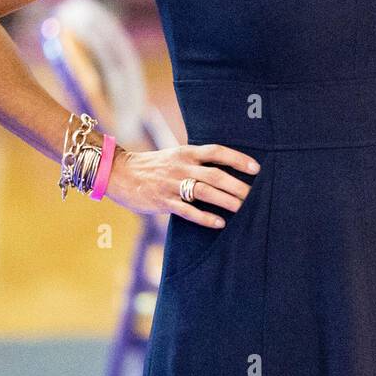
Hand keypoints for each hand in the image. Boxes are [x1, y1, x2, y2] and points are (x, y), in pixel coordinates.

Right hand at [105, 143, 258, 228]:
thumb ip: (197, 161)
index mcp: (186, 152)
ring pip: (204, 191)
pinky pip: (187, 211)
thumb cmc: (154, 166)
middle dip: (236, 185)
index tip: (256, 168)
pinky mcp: (162, 201)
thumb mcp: (175, 156)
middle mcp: (181, 166)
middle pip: (214, 174)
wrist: (119, 173)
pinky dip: (205, 217)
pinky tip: (220, 223)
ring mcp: (171, 184)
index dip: (237, 159)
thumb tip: (226, 169)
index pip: (217, 152)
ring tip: (242, 208)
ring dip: (225, 200)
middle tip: (253, 194)